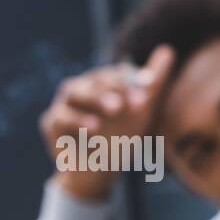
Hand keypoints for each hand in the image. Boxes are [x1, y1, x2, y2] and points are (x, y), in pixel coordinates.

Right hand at [40, 45, 175, 201]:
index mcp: (100, 83)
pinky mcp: (51, 123)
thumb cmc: (118, 136)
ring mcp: (63, 104)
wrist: (98, 170)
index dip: (132, 80)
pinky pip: (60, 118)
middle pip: (94, 81)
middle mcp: (80, 88)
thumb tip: (168, 50)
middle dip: (114, 89)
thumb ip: (152, 82)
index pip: (116, 74)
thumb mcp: (140, 112)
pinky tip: (94, 128)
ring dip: (95, 99)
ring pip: (75, 93)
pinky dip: (76, 121)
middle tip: (132, 100)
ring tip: (115, 109)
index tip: (150, 86)